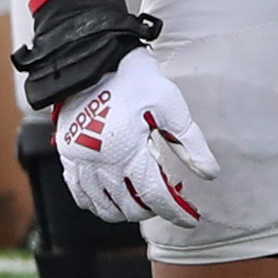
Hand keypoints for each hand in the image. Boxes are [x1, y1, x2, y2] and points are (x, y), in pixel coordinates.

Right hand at [54, 46, 217, 224]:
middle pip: (129, 207)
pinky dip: (98, 204)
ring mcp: (79, 161)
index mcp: (127, 149)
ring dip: (126, 211)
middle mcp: (99, 161)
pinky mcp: (67, 157)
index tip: (191, 219)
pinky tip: (114, 196)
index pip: (155, 196)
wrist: (93, 59)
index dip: (175, 212)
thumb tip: (210, 174)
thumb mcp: (171, 106)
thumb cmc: (135, 80)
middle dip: (153, 209)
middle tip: (169, 197)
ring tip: (144, 199)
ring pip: (103, 208)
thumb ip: (190, 143)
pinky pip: (80, 196)